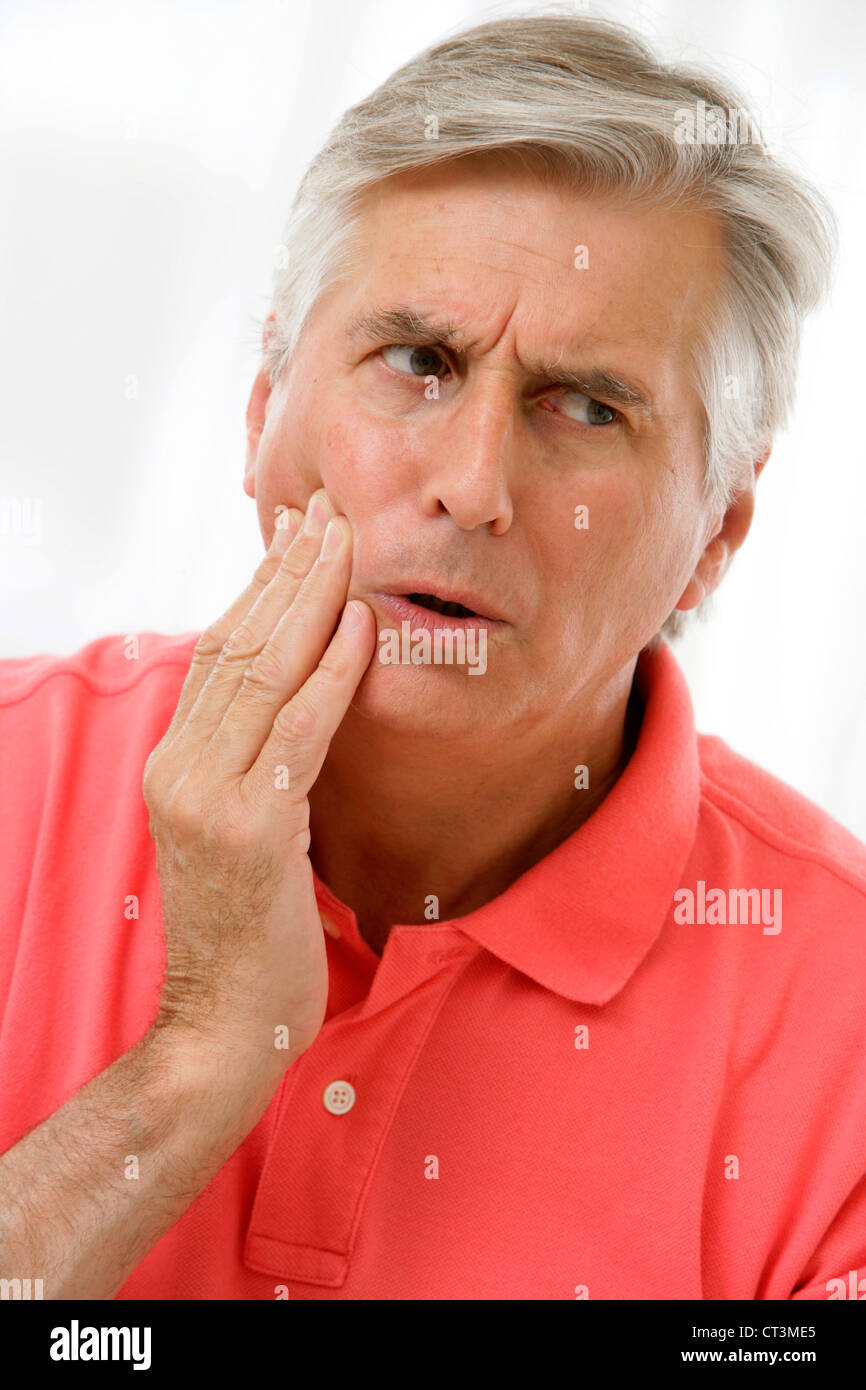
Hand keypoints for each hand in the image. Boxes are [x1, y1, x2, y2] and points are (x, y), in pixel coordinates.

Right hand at [142, 490, 375, 1067]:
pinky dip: (333, 671)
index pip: (220, 652)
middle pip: (237, 644)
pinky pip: (300, 730)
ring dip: (311, 598)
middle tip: (326, 507)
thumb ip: (260, 763)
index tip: (300, 533)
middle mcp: (181, 767)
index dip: (262, 587)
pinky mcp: (250, 829)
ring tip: (345, 537)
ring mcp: (209, 796)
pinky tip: (362, 620)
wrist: (225, 1027)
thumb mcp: (248, 830)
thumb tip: (299, 701)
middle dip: (288, 571)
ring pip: (264, 671)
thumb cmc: (248, 933)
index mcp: (177, 762)